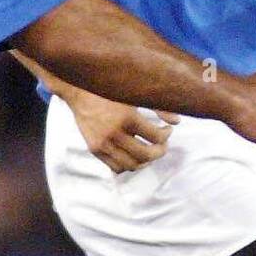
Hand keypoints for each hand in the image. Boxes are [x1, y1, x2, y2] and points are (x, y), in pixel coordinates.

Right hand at [62, 87, 180, 171]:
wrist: (78, 89)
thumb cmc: (109, 87)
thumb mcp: (135, 92)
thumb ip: (159, 107)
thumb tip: (177, 122)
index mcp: (127, 118)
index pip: (156, 137)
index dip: (166, 135)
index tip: (167, 130)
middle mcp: (114, 134)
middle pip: (146, 155)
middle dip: (160, 151)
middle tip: (162, 144)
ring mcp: (103, 143)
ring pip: (132, 165)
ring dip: (145, 161)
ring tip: (149, 151)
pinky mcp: (94, 148)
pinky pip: (115, 167)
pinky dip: (128, 164)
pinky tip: (133, 154)